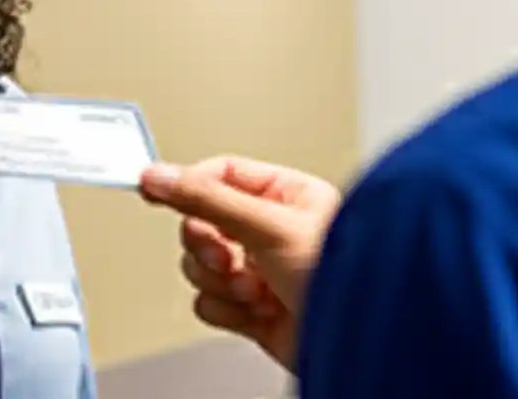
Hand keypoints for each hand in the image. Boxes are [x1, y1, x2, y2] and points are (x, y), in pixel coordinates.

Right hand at [140, 156, 341, 365]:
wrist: (362, 343)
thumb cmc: (341, 276)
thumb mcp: (267, 224)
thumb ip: (206, 198)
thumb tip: (159, 174)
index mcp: (286, 196)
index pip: (221, 175)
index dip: (189, 184)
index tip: (155, 189)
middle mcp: (271, 232)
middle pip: (202, 224)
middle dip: (208, 246)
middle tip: (225, 255)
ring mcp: (260, 273)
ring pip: (201, 267)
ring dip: (219, 281)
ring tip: (253, 288)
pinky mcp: (253, 311)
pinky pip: (210, 303)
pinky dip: (227, 310)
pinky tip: (257, 311)